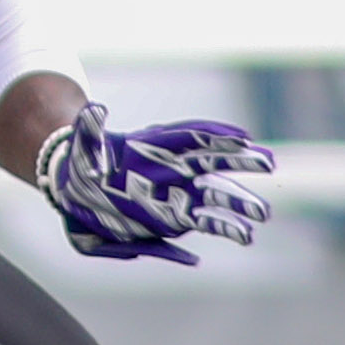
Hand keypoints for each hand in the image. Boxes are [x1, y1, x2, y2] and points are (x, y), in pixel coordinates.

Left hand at [37, 103, 273, 266]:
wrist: (76, 188)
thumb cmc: (79, 160)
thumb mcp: (80, 142)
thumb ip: (89, 128)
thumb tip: (94, 109)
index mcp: (155, 146)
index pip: (191, 136)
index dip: (216, 136)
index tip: (243, 138)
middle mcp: (172, 168)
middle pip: (213, 163)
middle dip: (240, 163)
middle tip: (268, 163)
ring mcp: (177, 193)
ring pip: (215, 197)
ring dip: (239, 204)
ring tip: (261, 214)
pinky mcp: (174, 217)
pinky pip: (203, 223)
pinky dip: (224, 228)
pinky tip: (245, 236)